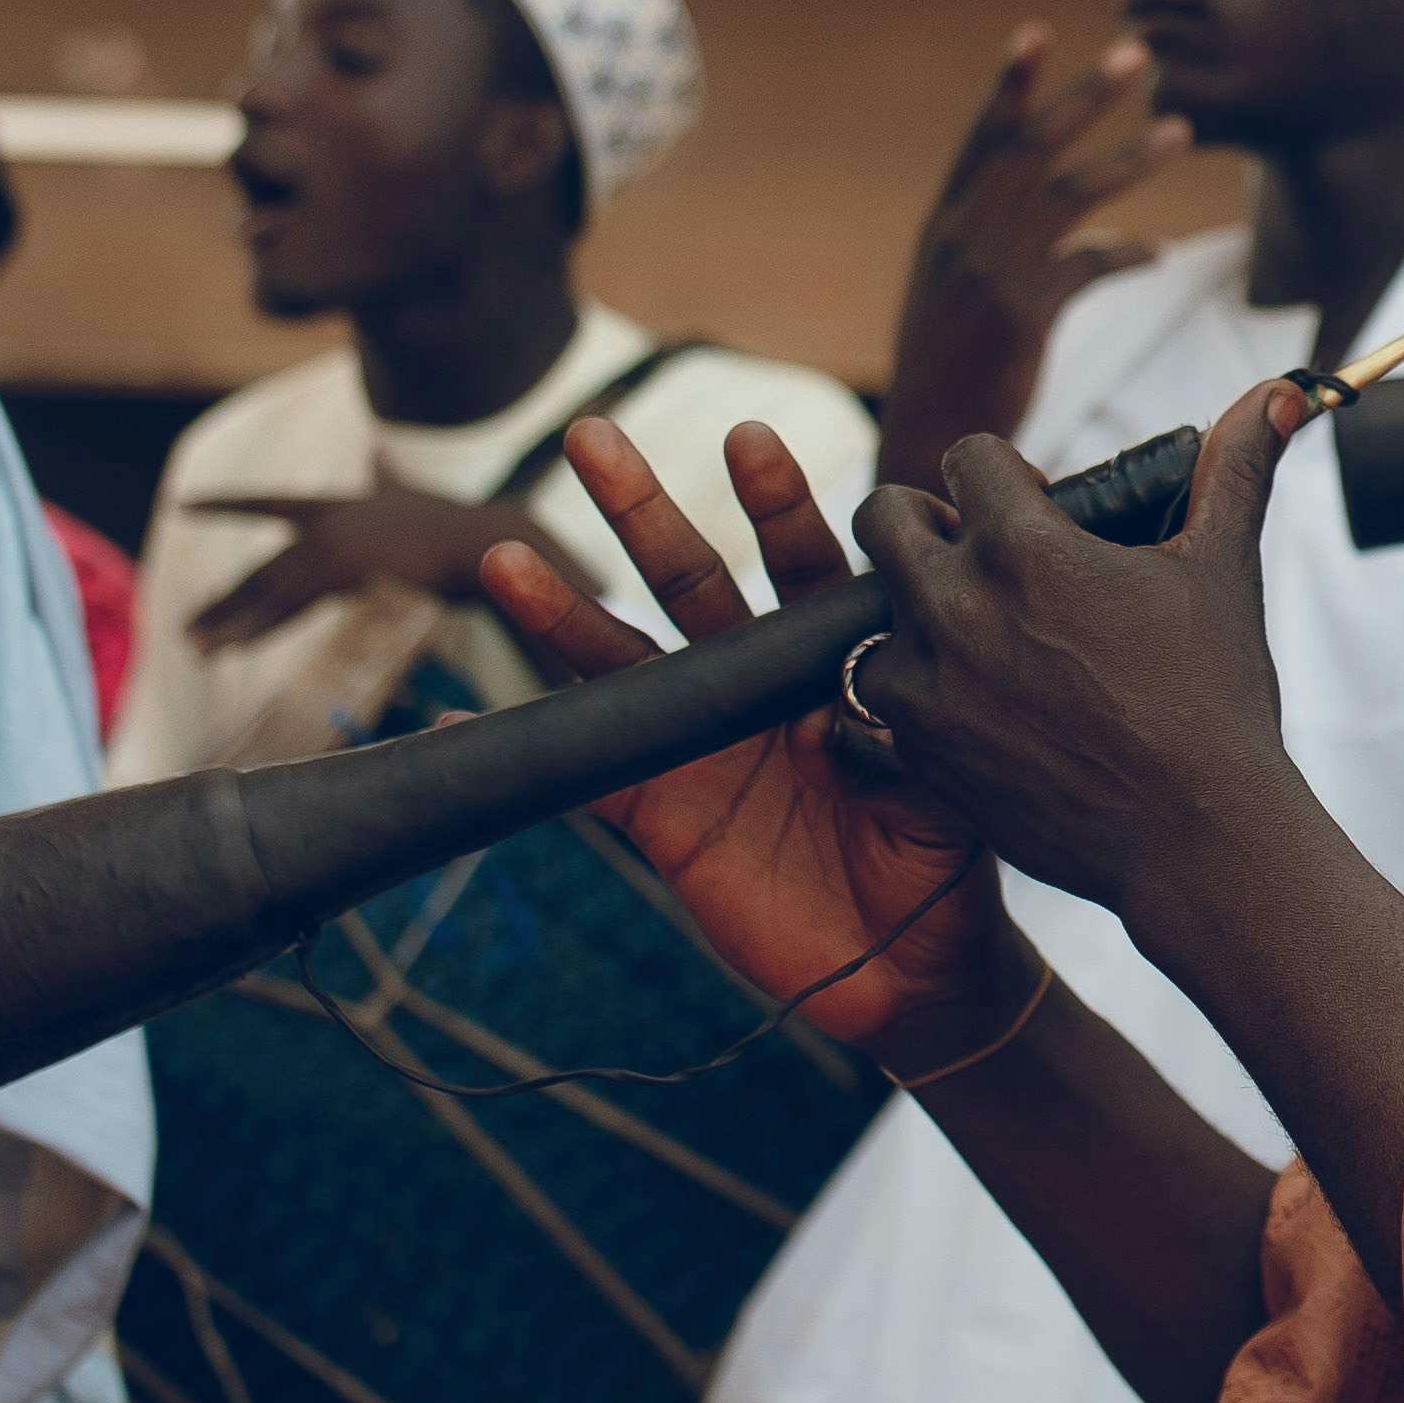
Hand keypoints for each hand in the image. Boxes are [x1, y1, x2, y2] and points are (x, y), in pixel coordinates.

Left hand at [185, 483, 537, 649]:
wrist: (480, 543)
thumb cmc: (453, 526)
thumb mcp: (409, 493)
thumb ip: (385, 476)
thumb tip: (375, 451)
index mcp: (336, 504)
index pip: (267, 504)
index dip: (226, 505)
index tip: (183, 503)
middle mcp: (324, 524)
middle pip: (261, 566)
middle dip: (223, 600)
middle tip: (188, 627)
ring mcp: (329, 545)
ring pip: (266, 591)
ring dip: (229, 623)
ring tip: (196, 647)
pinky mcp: (339, 570)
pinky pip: (286, 606)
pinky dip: (255, 629)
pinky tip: (229, 648)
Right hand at [480, 418, 1012, 1066]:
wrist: (909, 967)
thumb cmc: (944, 858)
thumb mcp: (948, 783)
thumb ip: (911, 725)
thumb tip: (867, 687)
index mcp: (827, 658)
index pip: (801, 564)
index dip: (777, 506)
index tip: (750, 442)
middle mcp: (753, 681)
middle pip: (690, 578)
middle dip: (641, 507)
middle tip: (591, 435)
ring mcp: (699, 741)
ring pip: (620, 656)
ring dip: (559, 609)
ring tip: (505, 560)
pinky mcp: (661, 812)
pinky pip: (584, 776)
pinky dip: (525, 746)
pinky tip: (456, 715)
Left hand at [847, 386, 1302, 941]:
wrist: (1196, 841)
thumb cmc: (1216, 702)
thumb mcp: (1224, 572)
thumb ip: (1234, 471)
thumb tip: (1274, 395)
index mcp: (1025, 548)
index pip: (968, 457)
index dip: (1002, 472)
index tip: (1032, 504)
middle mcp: (956, 606)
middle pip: (883, 516)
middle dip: (926, 522)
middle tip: (980, 559)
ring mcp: (926, 686)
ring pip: (867, 617)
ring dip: (909, 618)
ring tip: (973, 643)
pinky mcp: (916, 756)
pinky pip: (863, 708)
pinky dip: (901, 701)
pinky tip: (959, 707)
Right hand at [879, 29, 1189, 489]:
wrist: (924, 443)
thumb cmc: (948, 375)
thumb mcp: (952, 299)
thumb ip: (989, 251)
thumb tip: (1055, 227)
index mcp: (944, 226)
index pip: (980, 140)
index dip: (1011, 87)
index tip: (1038, 34)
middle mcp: (962, 235)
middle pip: (1032, 145)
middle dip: (1087, 96)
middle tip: (1138, 52)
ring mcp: (990, 269)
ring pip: (1072, 193)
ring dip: (1131, 157)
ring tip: (1181, 130)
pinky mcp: (1022, 310)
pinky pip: (1090, 263)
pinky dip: (1128, 252)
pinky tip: (1156, 252)